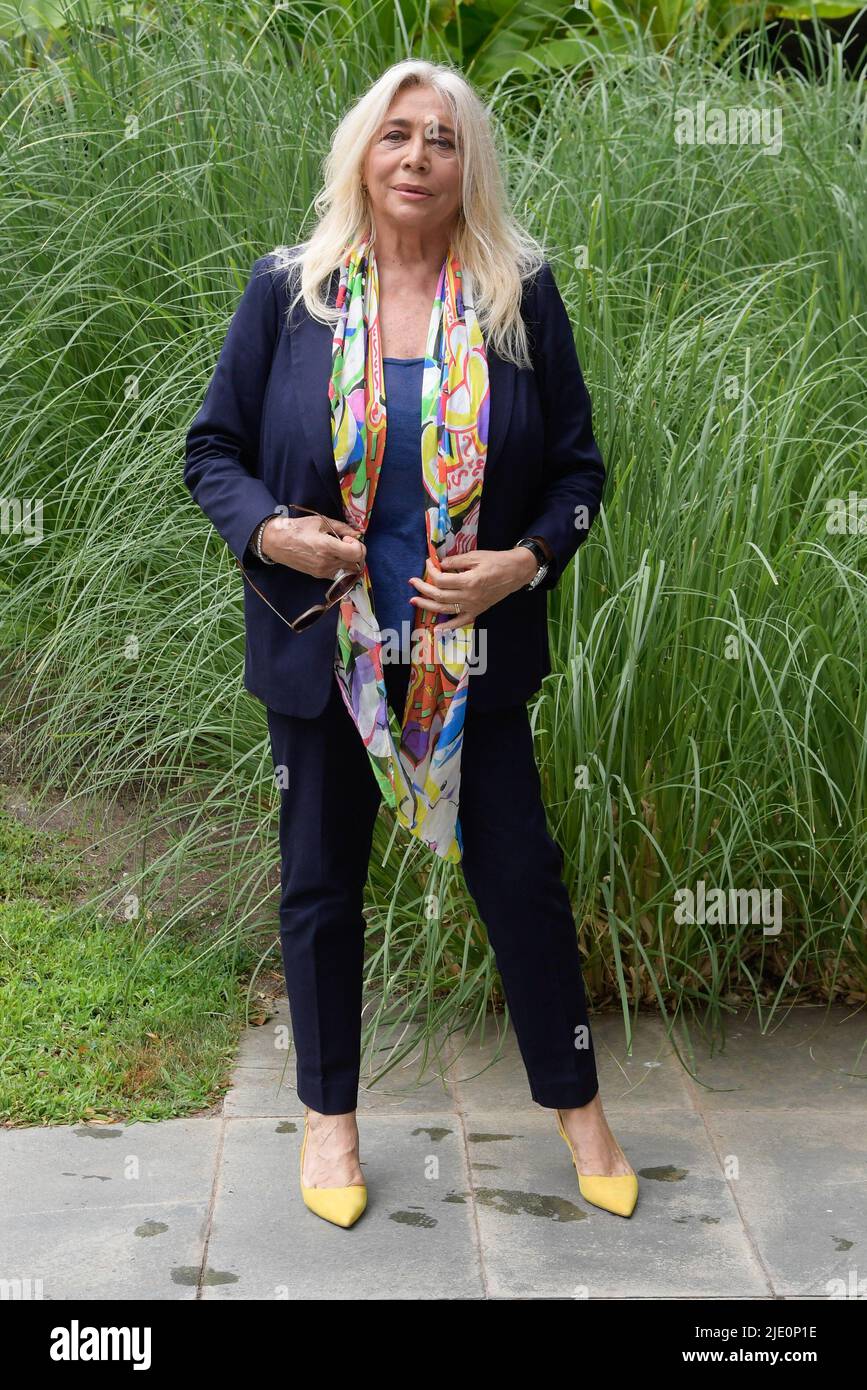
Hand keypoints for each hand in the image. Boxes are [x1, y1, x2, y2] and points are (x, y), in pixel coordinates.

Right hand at [261, 515, 365, 579]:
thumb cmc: (297, 528)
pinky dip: (343, 567)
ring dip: (351, 561)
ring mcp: (323, 571)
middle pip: (356, 564)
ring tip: (341, 550)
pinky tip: (334, 557)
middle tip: (347, 543)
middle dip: (357, 553)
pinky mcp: (319, 576)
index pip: (357, 554)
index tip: (348, 538)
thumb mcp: (321, 522)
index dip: (358, 545)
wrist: (276, 542)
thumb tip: (358, 533)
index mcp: (327, 547)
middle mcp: (327, 562)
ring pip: (350, 572)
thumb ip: (342, 527)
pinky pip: (339, 575)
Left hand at [408, 547, 537, 631]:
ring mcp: (472, 606)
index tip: (428, 563)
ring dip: (427, 606)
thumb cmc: (496, 561)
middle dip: (422, 588)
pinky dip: (448, 627)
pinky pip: (460, 622)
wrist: (515, 572)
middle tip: (413, 582)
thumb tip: (440, 564)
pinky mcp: (477, 611)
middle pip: (439, 595)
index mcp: (468, 581)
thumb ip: (456, 561)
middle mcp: (468, 597)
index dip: (431, 571)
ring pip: (444, 609)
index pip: (441, 579)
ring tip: (414, 601)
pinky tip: (436, 630)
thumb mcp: (475, 556)